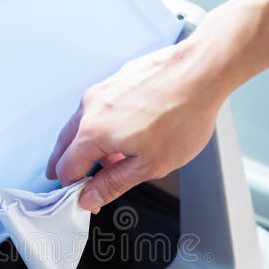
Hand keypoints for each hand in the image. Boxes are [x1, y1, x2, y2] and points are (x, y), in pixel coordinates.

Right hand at [46, 8, 239, 212]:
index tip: (85, 198)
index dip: (74, 188)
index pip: (67, 168)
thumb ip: (113, 184)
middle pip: (66, 144)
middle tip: (80, 179)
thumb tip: (89, 198)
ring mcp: (102, 89)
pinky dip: (102, 124)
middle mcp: (90, 107)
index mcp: (92, 133)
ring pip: (82, 124)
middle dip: (72, 165)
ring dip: (89, 145)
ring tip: (112, 158)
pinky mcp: (116, 79)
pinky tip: (125, 131)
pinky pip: (99, 108)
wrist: (202, 70)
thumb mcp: (149, 165)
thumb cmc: (182, 115)